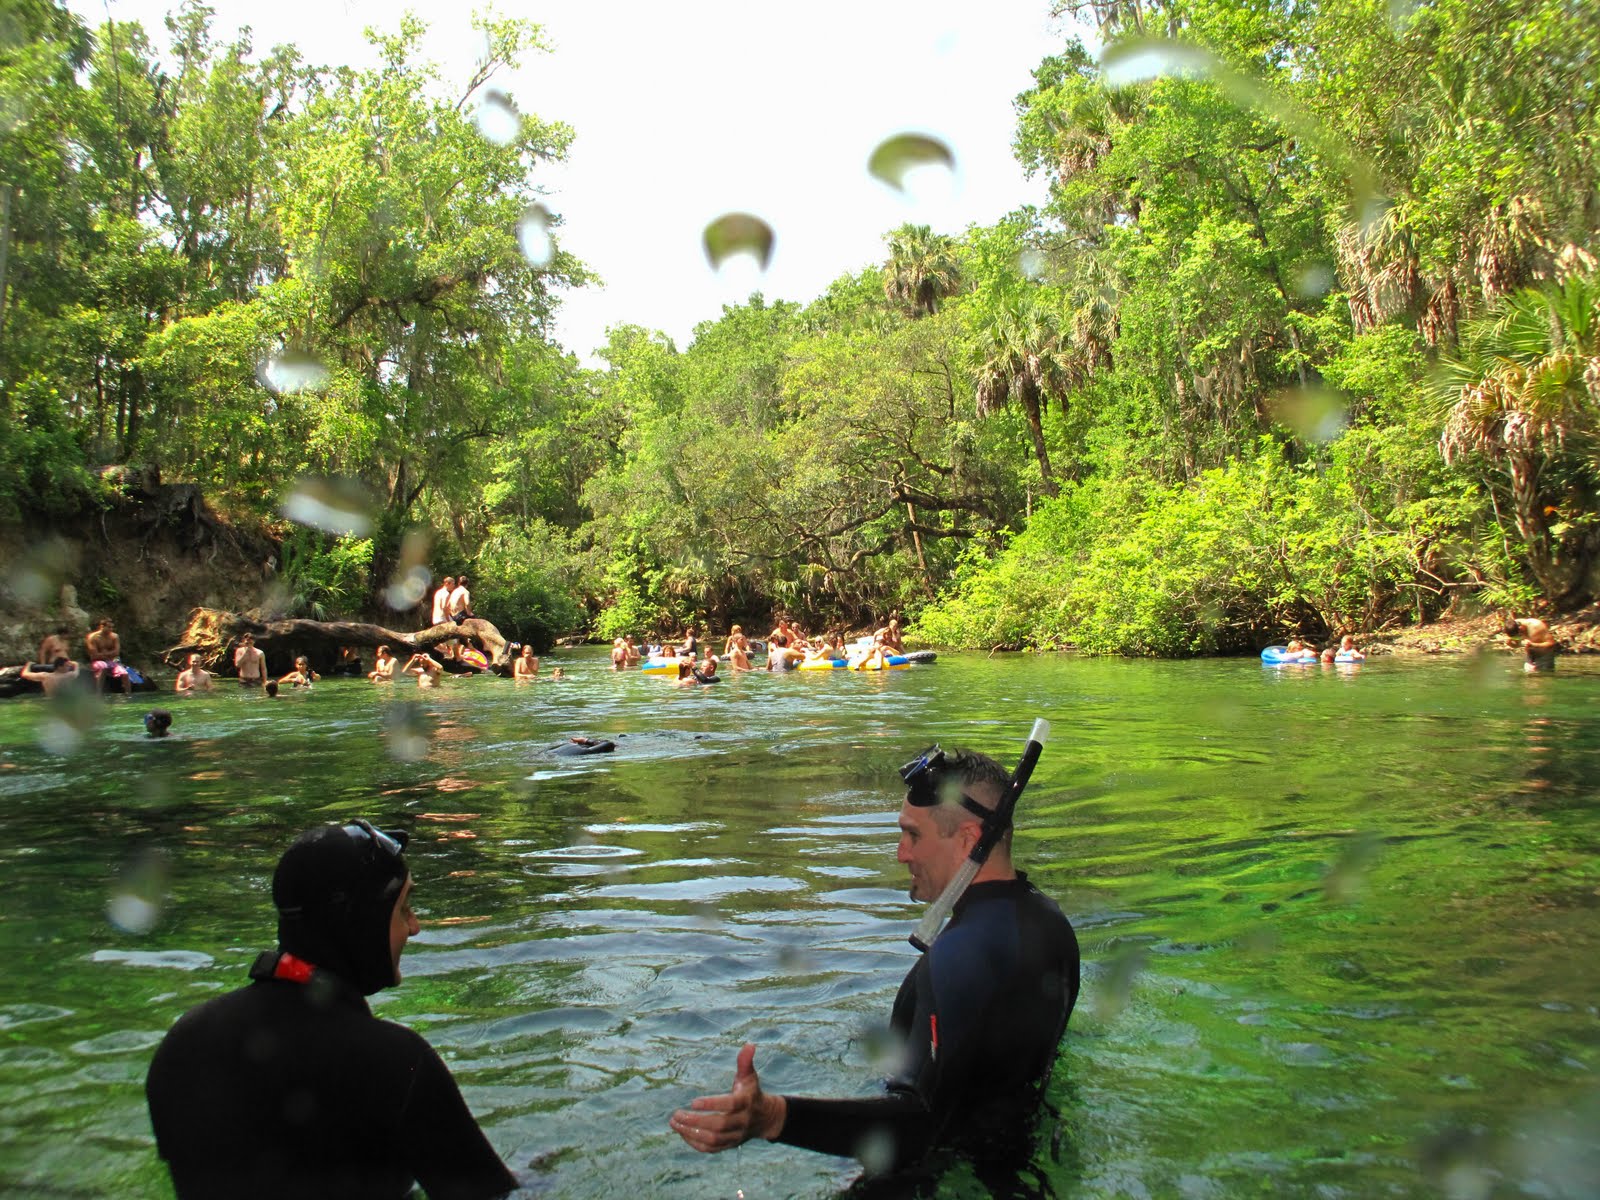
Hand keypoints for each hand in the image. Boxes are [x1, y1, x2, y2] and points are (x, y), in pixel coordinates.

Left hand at [669, 1043, 786, 1152]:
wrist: (765, 1119)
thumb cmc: (751, 1093)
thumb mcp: (749, 1076)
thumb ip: (745, 1062)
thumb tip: (749, 1044)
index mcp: (746, 1102)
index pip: (729, 1105)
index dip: (712, 1104)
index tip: (693, 1101)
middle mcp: (742, 1121)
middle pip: (719, 1125)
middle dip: (696, 1121)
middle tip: (676, 1114)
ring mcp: (736, 1136)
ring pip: (713, 1140)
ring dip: (692, 1133)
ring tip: (674, 1122)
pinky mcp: (729, 1145)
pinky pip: (711, 1149)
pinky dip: (695, 1143)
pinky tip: (682, 1132)